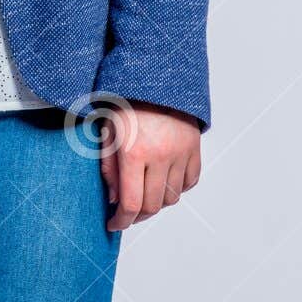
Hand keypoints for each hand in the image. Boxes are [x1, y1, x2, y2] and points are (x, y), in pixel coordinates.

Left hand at [97, 100, 201, 231]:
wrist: (156, 77)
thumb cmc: (126, 102)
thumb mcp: (107, 131)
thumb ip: (109, 168)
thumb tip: (115, 200)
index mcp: (134, 152)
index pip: (131, 203)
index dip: (121, 221)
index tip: (114, 224)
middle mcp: (160, 155)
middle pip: (153, 205)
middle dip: (137, 215)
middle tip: (127, 213)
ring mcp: (181, 152)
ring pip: (172, 198)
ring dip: (157, 202)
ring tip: (144, 194)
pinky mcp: (194, 148)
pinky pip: (190, 182)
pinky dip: (178, 188)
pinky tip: (164, 181)